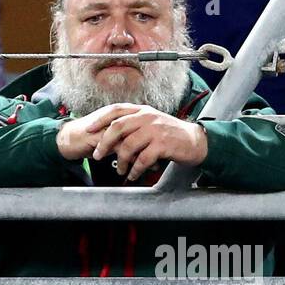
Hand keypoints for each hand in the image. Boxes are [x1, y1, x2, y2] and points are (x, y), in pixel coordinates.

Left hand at [56, 103, 207, 180]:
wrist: (195, 141)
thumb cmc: (171, 134)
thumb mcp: (151, 123)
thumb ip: (134, 125)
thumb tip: (111, 136)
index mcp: (142, 110)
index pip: (116, 110)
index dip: (99, 119)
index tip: (88, 130)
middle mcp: (147, 117)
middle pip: (117, 127)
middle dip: (104, 143)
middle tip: (97, 155)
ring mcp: (155, 130)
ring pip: (129, 145)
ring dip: (121, 161)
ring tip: (121, 170)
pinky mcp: (163, 144)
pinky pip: (143, 158)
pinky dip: (135, 169)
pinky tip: (133, 175)